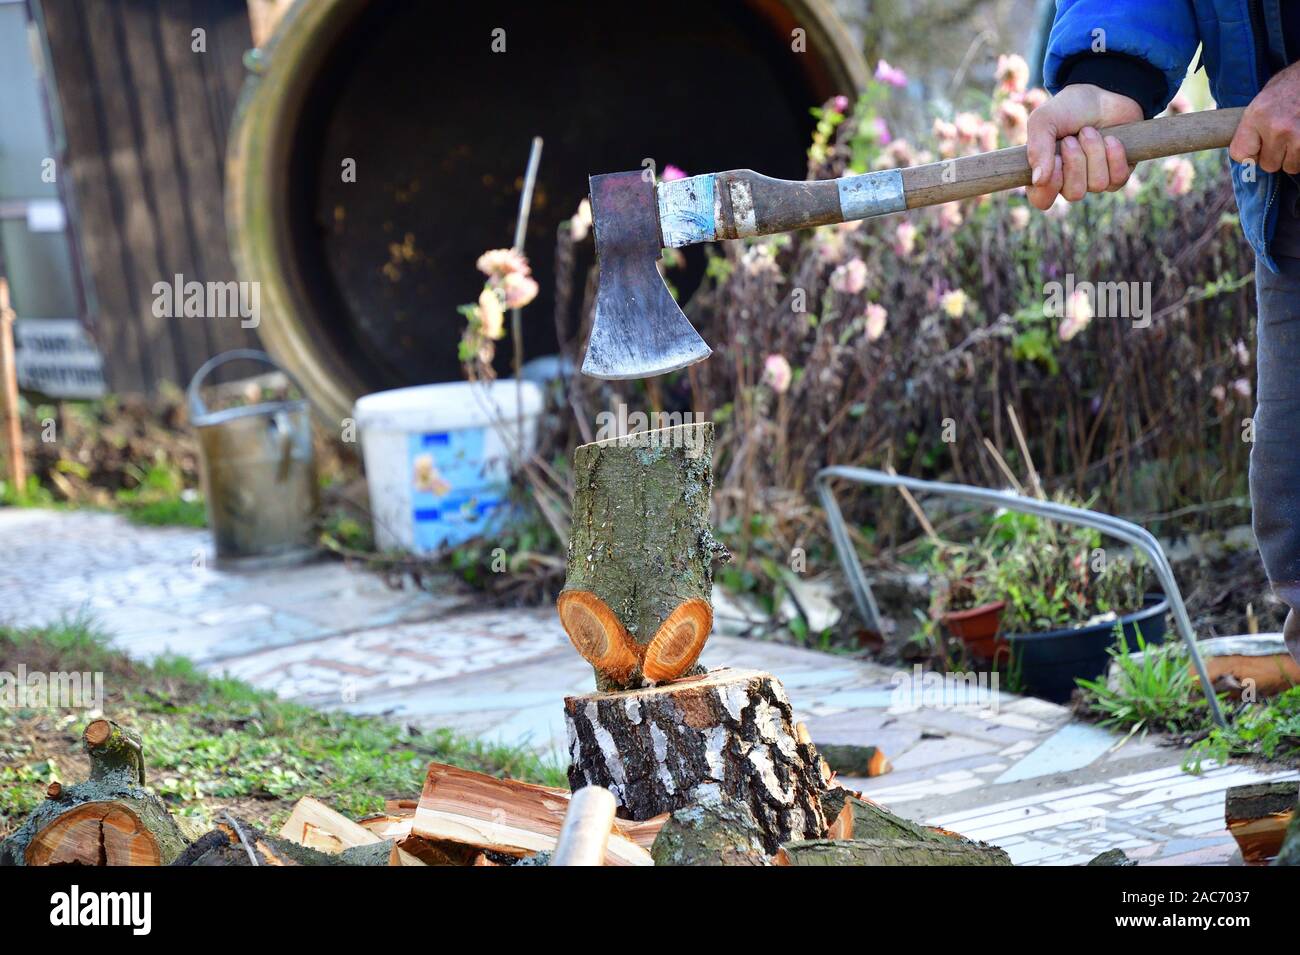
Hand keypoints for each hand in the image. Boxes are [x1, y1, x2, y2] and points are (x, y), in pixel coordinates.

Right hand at [1026, 84, 1144, 209]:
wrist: (1104, 92)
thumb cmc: (1068, 108)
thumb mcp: (1043, 120)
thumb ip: (1036, 149)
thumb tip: (1038, 180)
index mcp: (1045, 174)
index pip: (1042, 200)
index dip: (1050, 186)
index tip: (1055, 160)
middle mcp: (1069, 181)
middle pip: (1074, 193)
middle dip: (1076, 162)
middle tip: (1073, 138)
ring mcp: (1094, 180)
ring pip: (1097, 185)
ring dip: (1095, 153)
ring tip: (1090, 132)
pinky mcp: (1117, 174)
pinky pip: (1117, 180)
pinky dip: (1115, 156)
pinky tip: (1111, 139)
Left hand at [1229, 60, 1299, 173]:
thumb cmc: (1291, 85)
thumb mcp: (1263, 100)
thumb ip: (1252, 127)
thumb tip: (1245, 156)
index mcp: (1257, 116)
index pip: (1241, 155)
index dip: (1250, 154)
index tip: (1258, 147)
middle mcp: (1277, 128)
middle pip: (1268, 165)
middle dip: (1275, 156)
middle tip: (1282, 138)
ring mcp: (1298, 135)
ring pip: (1290, 166)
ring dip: (1293, 156)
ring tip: (1296, 135)